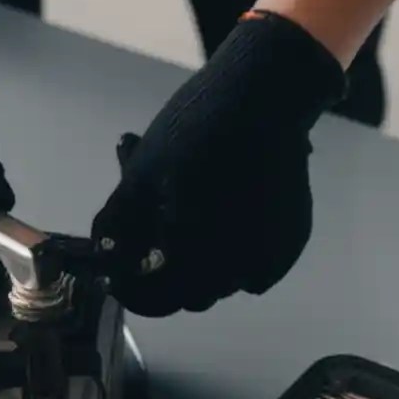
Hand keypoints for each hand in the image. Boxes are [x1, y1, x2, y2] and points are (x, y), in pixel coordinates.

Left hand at [91, 11, 345, 316]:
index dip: (133, 291)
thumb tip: (106, 262)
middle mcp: (238, 269)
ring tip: (192, 220)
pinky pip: (256, 263)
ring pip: (225, 281)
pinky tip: (227, 214)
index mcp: (197, 257)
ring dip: (203, 264)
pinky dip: (237, 250)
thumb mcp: (140, 175)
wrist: (265, 97)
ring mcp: (271, 257)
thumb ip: (118, 228)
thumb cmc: (195, 132)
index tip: (119, 275)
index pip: (157, 300)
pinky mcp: (291, 240)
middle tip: (154, 238)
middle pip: (192, 294)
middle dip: (168, 274)